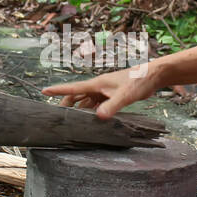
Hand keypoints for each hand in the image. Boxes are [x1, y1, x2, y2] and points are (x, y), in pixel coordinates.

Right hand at [41, 62, 159, 119]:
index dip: (58, 90)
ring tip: (71, 120)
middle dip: (67, 104)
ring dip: (79, 109)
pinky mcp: (112, 95)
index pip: (73, 88)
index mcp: (97, 84)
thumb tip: (99, 118)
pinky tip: (91, 119)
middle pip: (77, 96)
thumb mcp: (124, 95)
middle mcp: (98, 87)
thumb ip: (112, 106)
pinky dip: (92, 111)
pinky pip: (97, 104)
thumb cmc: (138, 81)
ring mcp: (105, 91)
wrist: (152, 76)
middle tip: (58, 115)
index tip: (44, 91)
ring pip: (87, 101)